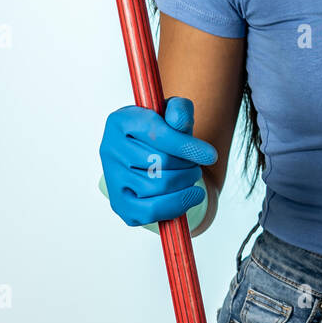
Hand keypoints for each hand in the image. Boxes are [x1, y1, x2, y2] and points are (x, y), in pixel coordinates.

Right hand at [98, 96, 216, 229]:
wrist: (145, 155)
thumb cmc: (163, 131)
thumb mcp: (172, 113)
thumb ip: (179, 111)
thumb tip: (180, 124)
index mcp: (121, 121)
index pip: (157, 135)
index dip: (187, 147)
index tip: (211, 156)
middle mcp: (110, 149)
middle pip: (160, 163)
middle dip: (188, 166)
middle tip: (195, 166)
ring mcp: (112, 178)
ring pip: (158, 186)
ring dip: (186, 184)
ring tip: (192, 177)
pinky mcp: (119, 204)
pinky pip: (150, 211)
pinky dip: (176, 205)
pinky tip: (190, 196)